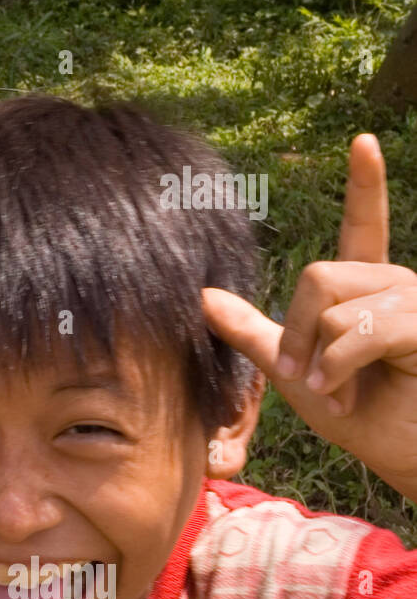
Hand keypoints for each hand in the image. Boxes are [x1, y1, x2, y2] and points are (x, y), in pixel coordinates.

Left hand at [202, 134, 416, 492]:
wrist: (400, 457)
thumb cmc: (359, 414)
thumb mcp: (292, 370)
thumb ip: (252, 331)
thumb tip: (203, 296)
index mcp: (366, 289)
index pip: (364, 226)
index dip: (365, 184)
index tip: (363, 142)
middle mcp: (396, 285)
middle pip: (318, 275)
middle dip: (298, 332)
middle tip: (310, 376)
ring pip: (335, 304)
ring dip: (321, 357)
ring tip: (339, 388)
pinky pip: (362, 328)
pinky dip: (338, 367)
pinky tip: (347, 391)